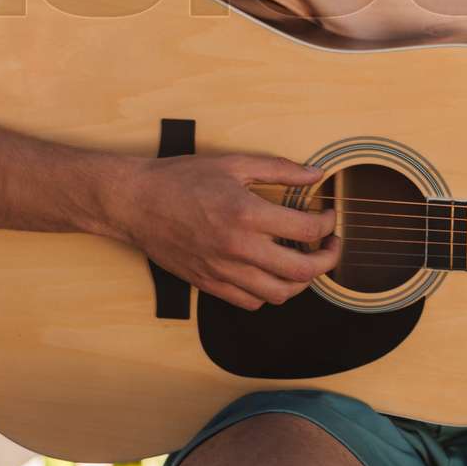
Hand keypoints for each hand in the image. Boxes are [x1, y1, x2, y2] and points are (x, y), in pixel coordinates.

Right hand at [111, 154, 340, 311]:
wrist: (135, 203)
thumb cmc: (181, 179)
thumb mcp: (234, 163)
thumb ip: (280, 169)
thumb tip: (315, 173)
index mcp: (246, 214)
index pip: (306, 230)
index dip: (327, 224)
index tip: (328, 215)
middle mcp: (237, 248)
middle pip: (302, 271)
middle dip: (328, 260)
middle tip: (331, 246)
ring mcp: (222, 271)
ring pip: (279, 294)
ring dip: (301, 281)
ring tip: (304, 261)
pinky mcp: (208, 284)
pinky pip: (250, 302)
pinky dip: (269, 292)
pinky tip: (271, 272)